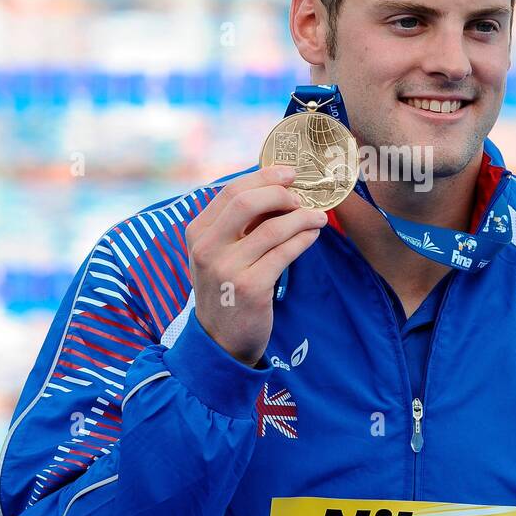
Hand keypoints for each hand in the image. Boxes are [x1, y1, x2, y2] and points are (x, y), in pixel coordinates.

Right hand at [185, 165, 326, 365]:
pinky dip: (304, 238)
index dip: (264, 176)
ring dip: (302, 217)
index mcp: (197, 233)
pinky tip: (313, 234)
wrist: (219, 342)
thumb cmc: (225, 290)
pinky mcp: (251, 288)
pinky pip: (285, 252)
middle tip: (303, 195)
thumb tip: (275, 189)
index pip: (231, 190)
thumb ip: (236, 224)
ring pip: (272, 227)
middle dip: (282, 192)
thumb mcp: (217, 254)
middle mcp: (207, 248)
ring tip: (317, 217)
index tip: (289, 173)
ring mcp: (227, 269)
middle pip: (247, 201)